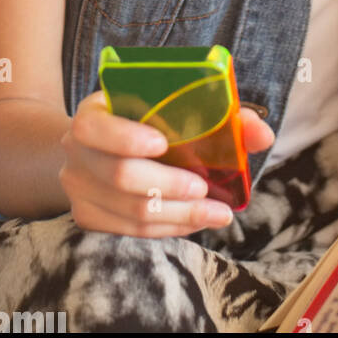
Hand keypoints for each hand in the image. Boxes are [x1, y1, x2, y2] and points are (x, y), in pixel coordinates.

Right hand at [58, 91, 274, 237]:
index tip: (163, 143)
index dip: (126, 138)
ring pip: (129, 212)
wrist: (104, 144)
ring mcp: (78, 188)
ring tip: (218, 213)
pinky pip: (128, 232)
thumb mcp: (178, 105)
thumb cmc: (152, 118)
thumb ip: (223, 113)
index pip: (95, 128)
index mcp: (93, 114)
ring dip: (178, 215)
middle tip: (205, 189)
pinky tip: (196, 221)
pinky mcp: (88, 216)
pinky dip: (168, 228)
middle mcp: (77, 152)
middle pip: (119, 177)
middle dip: (168, 186)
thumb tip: (260, 134)